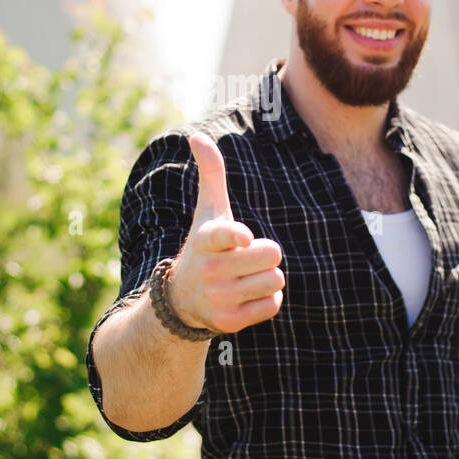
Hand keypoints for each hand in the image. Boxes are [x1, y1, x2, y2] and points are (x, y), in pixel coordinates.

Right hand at [164, 132, 284, 333]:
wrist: (183, 299)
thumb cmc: (204, 246)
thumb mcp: (207, 211)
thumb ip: (210, 173)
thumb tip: (196, 136)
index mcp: (205, 239)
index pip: (227, 236)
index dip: (238, 236)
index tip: (243, 238)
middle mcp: (209, 270)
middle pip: (272, 255)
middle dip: (267, 254)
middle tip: (246, 257)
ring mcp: (219, 298)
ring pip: (275, 280)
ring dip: (267, 277)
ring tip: (244, 277)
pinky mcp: (230, 322)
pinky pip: (272, 305)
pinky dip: (267, 300)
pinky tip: (246, 295)